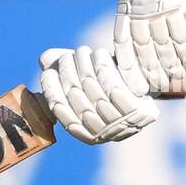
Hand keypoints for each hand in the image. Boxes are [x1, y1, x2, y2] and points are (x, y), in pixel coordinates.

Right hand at [38, 45, 159, 144]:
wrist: (140, 85)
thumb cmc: (105, 80)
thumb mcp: (81, 75)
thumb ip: (61, 69)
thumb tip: (44, 60)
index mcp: (85, 132)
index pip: (62, 114)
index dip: (52, 93)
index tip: (48, 73)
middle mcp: (101, 133)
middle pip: (78, 100)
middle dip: (69, 75)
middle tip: (68, 57)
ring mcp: (121, 124)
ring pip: (95, 92)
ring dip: (86, 67)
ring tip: (83, 51)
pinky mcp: (137, 111)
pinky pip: (115, 88)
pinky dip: (105, 68)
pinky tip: (100, 54)